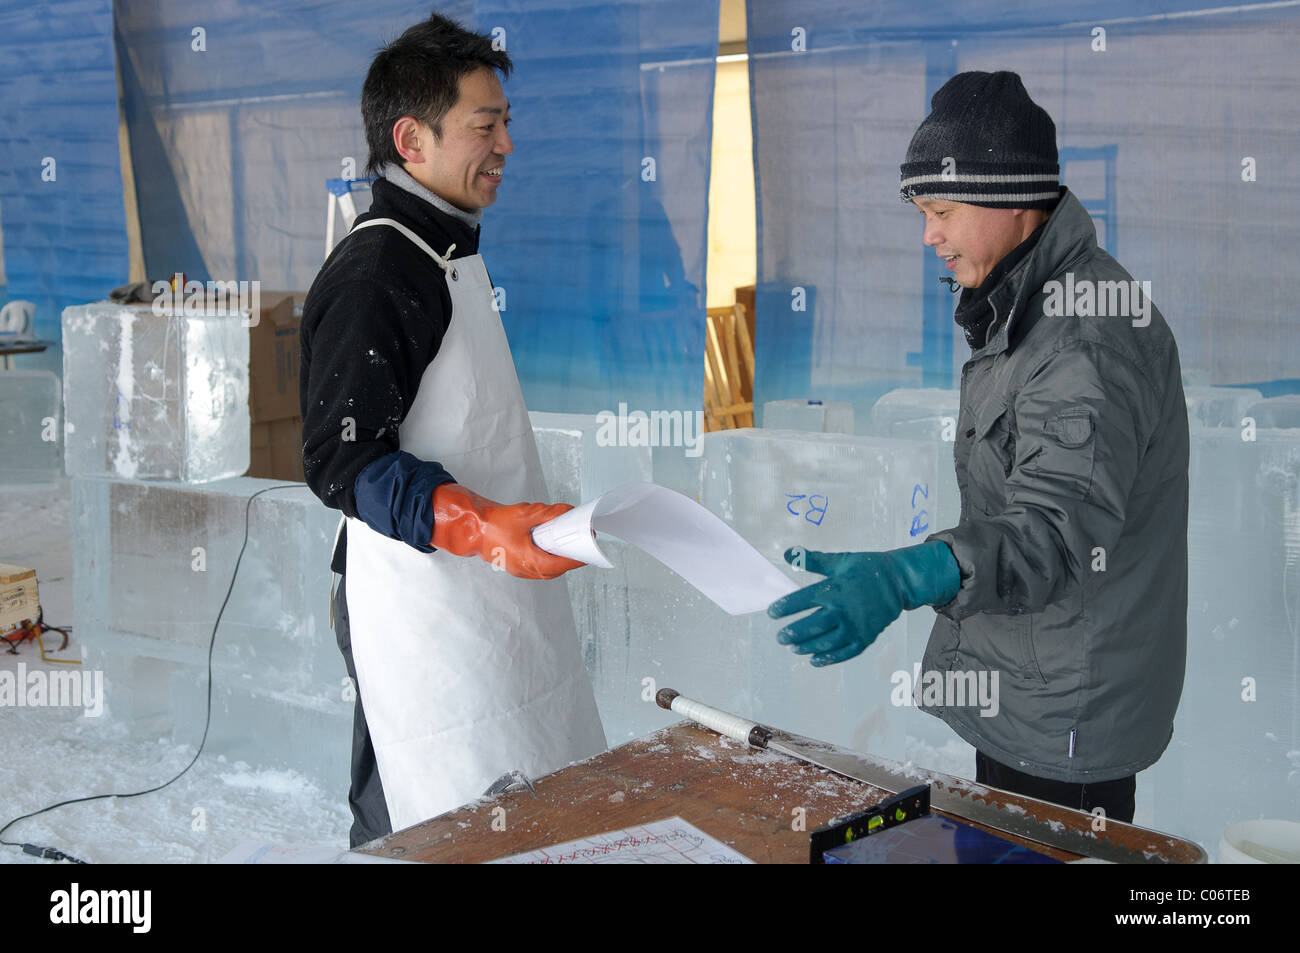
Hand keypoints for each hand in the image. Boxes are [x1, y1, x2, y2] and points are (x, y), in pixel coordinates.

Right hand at [430, 483, 585, 579]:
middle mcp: (525, 570)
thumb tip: (568, 512)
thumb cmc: (493, 524)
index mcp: (529, 561)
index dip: (577, 558)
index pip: (561, 564)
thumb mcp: (526, 514)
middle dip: (569, 559)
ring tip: (568, 546)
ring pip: (546, 570)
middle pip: (555, 570)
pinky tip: (550, 547)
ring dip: (558, 560)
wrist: (471, 528)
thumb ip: (549, 513)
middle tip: (581, 546)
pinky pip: (536, 566)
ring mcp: (519, 570)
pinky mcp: (515, 565)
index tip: (588, 552)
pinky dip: (547, 559)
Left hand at [766, 542, 960, 666]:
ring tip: (793, 648)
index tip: (772, 613)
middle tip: (780, 637)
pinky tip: (814, 660)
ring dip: (806, 647)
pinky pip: (844, 652)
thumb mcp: (839, 560)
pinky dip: (828, 658)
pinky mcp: (866, 637)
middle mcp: (844, 610)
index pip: (801, 601)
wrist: (899, 581)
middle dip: (791, 634)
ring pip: (825, 642)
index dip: (783, 608)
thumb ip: (812, 560)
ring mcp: (856, 626)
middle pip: (811, 626)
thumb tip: (786, 553)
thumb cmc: (867, 568)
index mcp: (834, 589)